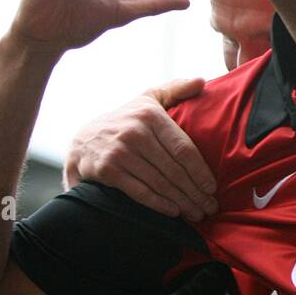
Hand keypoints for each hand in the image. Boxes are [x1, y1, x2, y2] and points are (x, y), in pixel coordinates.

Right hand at [63, 78, 216, 219]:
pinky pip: (140, 191)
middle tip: (210, 207)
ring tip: (197, 213)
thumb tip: (201, 81)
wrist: (82, 140)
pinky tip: (174, 212)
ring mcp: (120, 152)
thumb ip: (175, 89)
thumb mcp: (149, 100)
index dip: (201, 171)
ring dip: (181, 201)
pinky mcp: (107, 170)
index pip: (183, 148)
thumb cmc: (125, 121)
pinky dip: (159, 204)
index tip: (213, 187)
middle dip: (195, 192)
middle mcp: (135, 132)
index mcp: (150, 115)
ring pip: (159, 182)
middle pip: (174, 169)